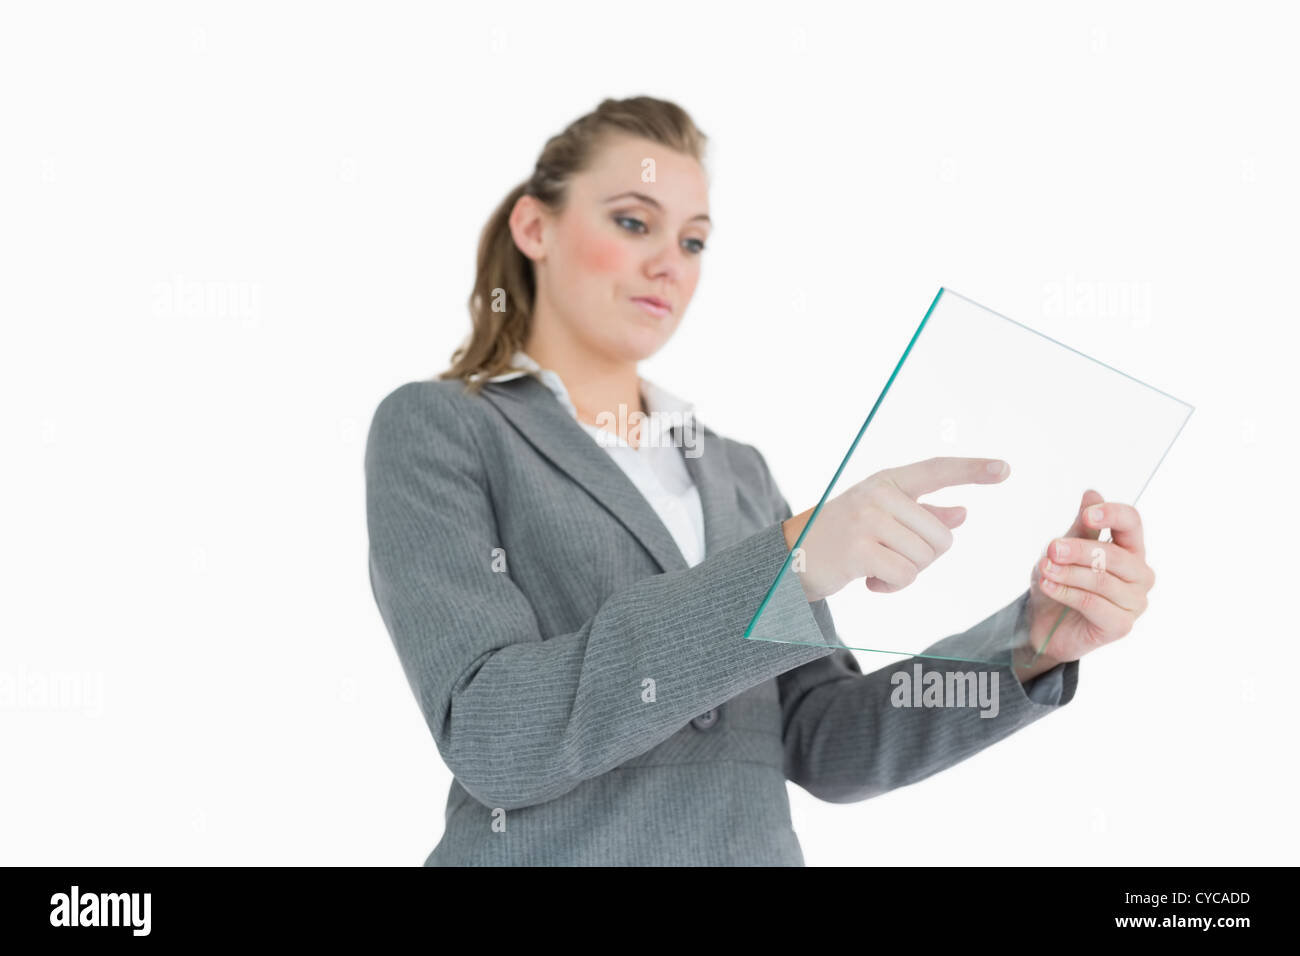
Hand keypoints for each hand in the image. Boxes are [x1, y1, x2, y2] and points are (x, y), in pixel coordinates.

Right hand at [782, 456, 1010, 602]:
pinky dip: (892, 588)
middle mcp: (878, 495)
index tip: (1005, 469)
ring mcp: (868, 520)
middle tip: (890, 558)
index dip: (972, 470)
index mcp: (886, 482)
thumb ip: (921, 515)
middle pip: (941, 537)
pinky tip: (869, 582)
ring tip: (874, 568)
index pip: (936, 470)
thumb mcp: (880, 518)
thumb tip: (962, 514)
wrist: (789, 558)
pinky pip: (905, 576)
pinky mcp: (859, 549)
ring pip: (925, 559)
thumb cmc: (841, 538)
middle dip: (924, 558)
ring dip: (905, 574)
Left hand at [1020, 490, 1155, 668]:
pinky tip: (1048, 585)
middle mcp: (1140, 575)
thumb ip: (1081, 527)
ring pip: (1101, 580)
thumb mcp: (1064, 550)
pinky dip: (1066, 592)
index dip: (1112, 515)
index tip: (1087, 515)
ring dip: (1068, 573)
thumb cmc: (1060, 582)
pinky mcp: (1121, 626)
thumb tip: (1092, 492)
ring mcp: (1134, 602)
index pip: (1132, 523)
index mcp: (1130, 549)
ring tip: (1043, 569)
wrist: (1044, 624)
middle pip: (1114, 554)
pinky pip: (1093, 604)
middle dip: (1079, 550)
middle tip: (1051, 549)